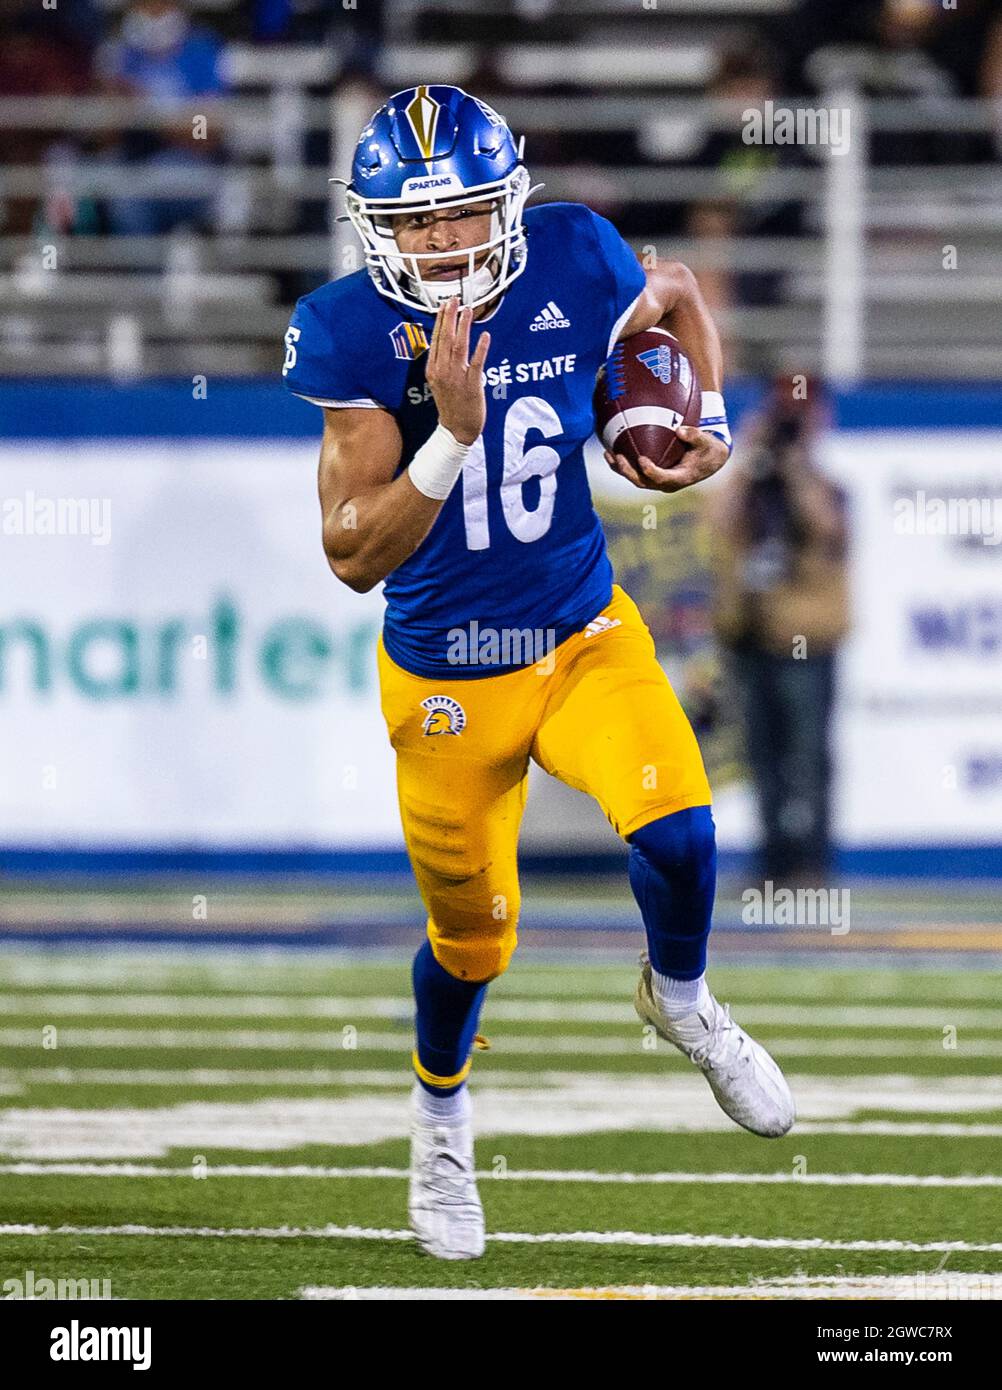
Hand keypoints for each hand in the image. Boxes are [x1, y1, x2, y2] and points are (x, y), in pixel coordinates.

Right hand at [425, 297, 490, 445]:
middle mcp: (442, 371)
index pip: (436, 340)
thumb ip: (441, 363)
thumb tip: (445, 343)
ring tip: (468, 311)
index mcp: (433, 369)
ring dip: (464, 327)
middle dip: (450, 317)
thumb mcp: (438, 383)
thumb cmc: (450, 405)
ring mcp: (456, 378)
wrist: (456, 430)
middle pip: (445, 339)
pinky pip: (476, 364)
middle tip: (454, 300)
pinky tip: (485, 335)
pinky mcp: (471, 385)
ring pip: (459, 347)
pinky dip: (481, 349)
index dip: (441, 321)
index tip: (445, 305)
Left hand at [604, 425, 729, 492]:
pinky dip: (624, 463)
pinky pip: (635, 471)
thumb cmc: (708, 449)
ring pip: (636, 478)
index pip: (662, 479)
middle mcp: (666, 483)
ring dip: (621, 468)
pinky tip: (612, 450)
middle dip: (628, 472)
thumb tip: (680, 430)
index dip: (650, 472)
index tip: (642, 459)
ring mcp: (658, 480)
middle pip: (643, 482)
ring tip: (608, 454)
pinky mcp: (653, 475)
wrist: (709, 460)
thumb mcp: (707, 442)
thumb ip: (695, 436)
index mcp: (679, 478)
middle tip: (619, 457)